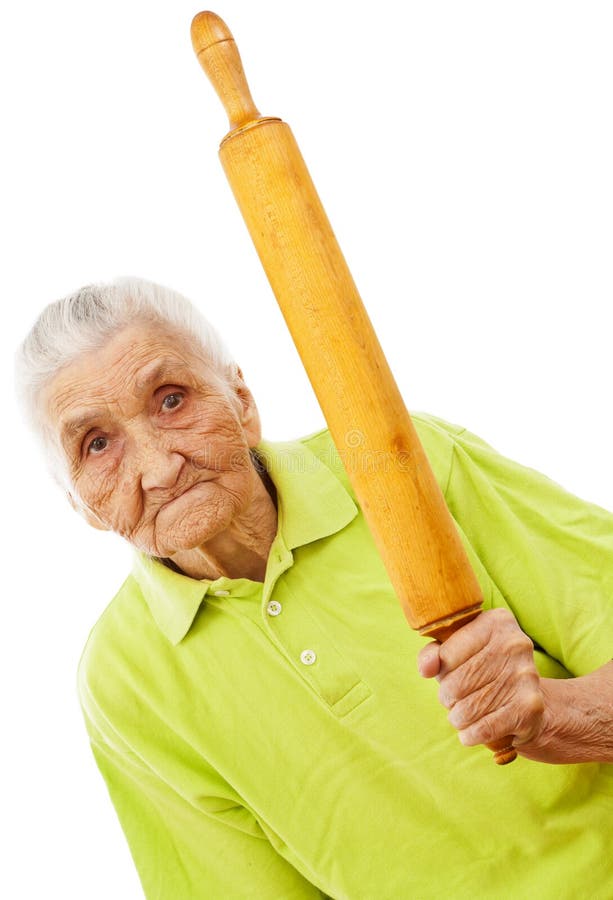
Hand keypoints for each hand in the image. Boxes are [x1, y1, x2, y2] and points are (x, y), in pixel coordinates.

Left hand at [418, 608, 544, 749]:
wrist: (527, 701)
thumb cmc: (482, 671)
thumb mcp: (457, 652)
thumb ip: (434, 654)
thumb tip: (426, 668)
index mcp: (496, 621)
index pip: (446, 654)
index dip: (441, 672)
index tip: (450, 674)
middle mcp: (516, 644)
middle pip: (456, 683)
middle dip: (447, 698)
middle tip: (456, 699)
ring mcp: (526, 676)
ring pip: (467, 709)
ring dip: (458, 718)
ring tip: (465, 714)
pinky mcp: (530, 708)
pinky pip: (483, 729)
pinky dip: (470, 735)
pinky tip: (471, 731)